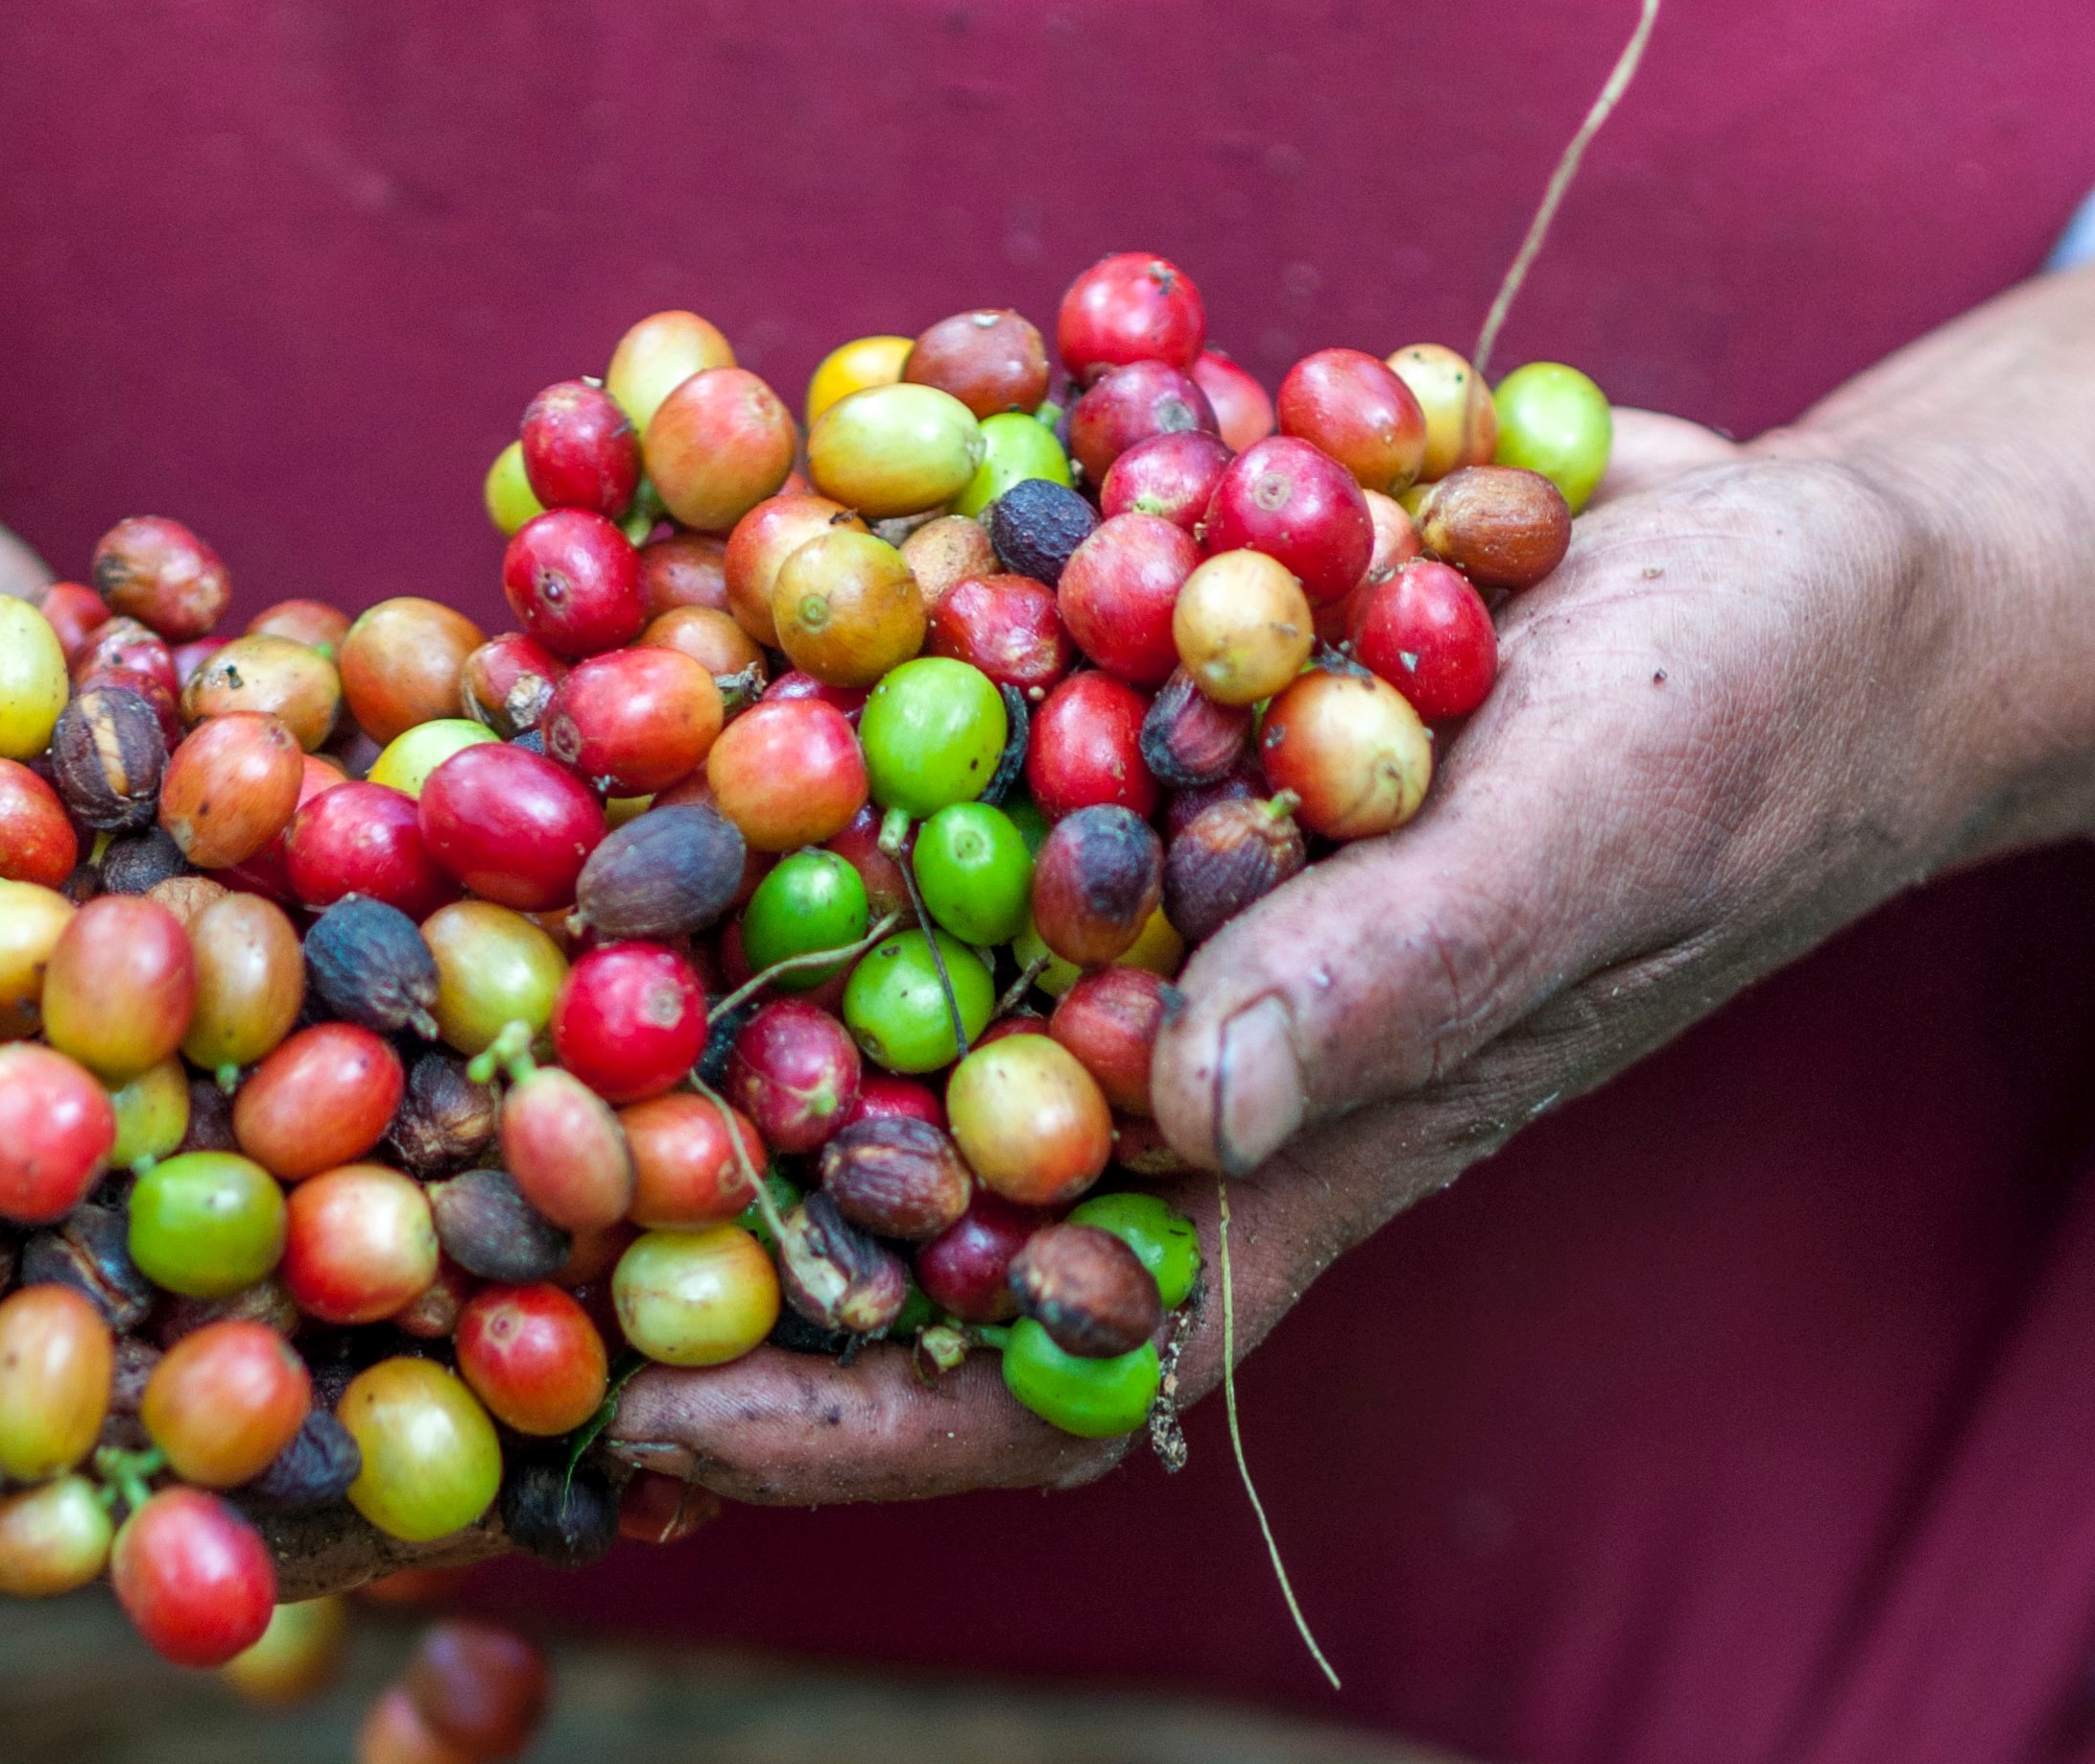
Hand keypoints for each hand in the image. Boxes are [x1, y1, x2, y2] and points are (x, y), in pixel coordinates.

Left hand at [609, 410, 2067, 1501]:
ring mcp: (1133, 888)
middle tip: (482, 1178)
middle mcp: (1171, 1033)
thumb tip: (1202, 1098)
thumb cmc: (1747, 732)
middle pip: (902, 1156)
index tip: (648, 1421)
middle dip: (703, 1183)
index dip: (851, 1408)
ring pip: (883, 953)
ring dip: (706, 944)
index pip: (1045, 1341)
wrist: (1791, 565)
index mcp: (1288, 1142)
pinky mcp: (1122, 731)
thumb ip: (1406, 969)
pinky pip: (941, 757)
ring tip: (497, 919)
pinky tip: (675, 649)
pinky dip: (818, 712)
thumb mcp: (1603, 834)